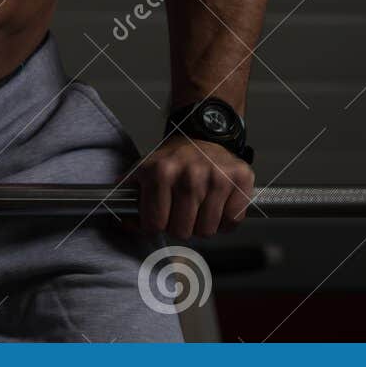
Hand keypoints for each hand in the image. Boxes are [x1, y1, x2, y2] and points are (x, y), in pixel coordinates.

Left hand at [135, 137, 253, 238]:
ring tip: (200, 207)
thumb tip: (124, 222)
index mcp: (161, 171)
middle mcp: (190, 174)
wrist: (203, 135)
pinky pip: (232, 221)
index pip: (155, 224)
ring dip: (202, 225)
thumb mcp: (144, 169)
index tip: (159, 218)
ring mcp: (217, 176)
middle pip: (182, 231)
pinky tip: (218, 205)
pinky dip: (225, 221)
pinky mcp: (241, 178)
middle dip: (180, 226)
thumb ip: (128, 195)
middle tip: (182, 210)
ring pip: (207, 230)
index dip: (155, 225)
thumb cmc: (174, 159)